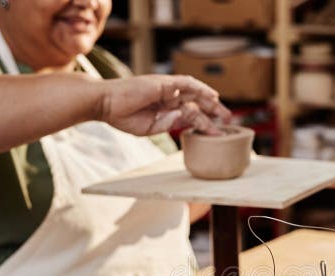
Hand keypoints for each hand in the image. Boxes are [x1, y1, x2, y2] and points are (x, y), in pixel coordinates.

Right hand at [98, 75, 231, 135]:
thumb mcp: (149, 128)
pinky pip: (186, 84)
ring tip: (224, 112)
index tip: (216, 132)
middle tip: (228, 120)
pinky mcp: (163, 83)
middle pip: (196, 102)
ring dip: (211, 101)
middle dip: (213, 111)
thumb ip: (166, 124)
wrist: (106, 103)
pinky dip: (200, 88)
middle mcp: (168, 97)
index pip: (189, 114)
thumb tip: (183, 117)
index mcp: (165, 109)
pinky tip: (212, 95)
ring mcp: (166, 89)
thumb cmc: (122, 116)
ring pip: (194, 93)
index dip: (204, 123)